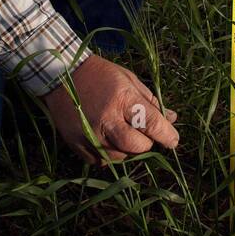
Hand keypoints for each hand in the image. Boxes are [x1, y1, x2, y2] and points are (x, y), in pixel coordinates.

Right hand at [42, 54, 178, 164]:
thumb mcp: (129, 80)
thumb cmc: (100, 74)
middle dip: (146, 143)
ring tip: (123, 132)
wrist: (61, 74)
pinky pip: (101, 161)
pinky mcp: (76, 144)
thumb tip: (171, 120)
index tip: (173, 140)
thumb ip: (150, 101)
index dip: (167, 135)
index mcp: (122, 98)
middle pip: (137, 146)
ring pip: (120, 157)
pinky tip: (107, 138)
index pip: (152, 124)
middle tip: (144, 133)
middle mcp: (105, 118)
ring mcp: (89, 133)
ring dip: (128, 149)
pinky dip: (109, 154)